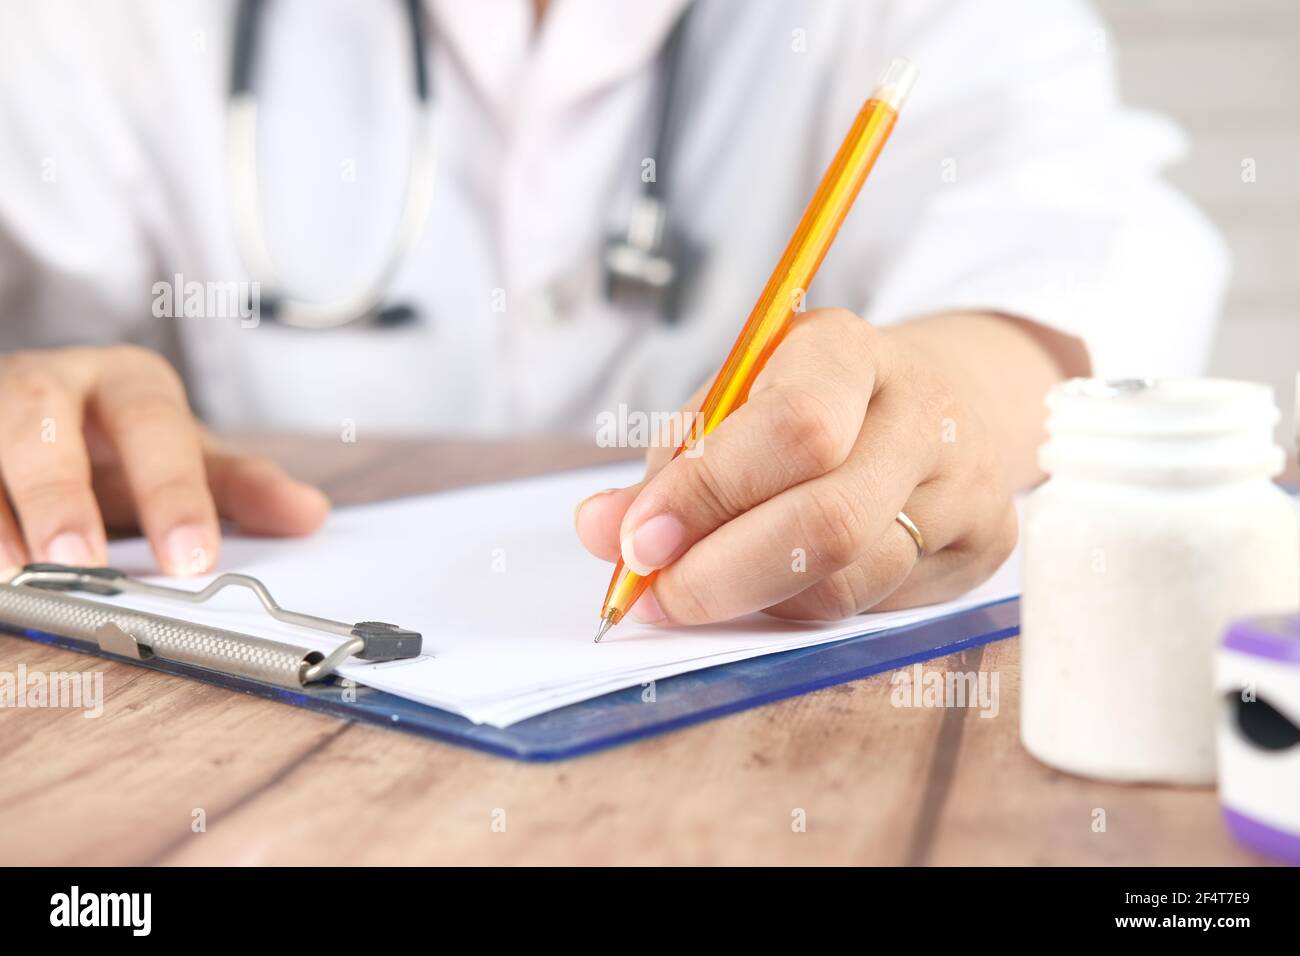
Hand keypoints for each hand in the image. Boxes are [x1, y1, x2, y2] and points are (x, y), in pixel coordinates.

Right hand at [0, 345, 329, 574]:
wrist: (37, 407)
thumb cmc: (118, 439)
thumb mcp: (183, 456)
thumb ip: (239, 487)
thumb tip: (309, 514)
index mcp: (126, 381)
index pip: (154, 425)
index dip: (172, 492)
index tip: (191, 558)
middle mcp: (48, 383)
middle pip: (41, 423)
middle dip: (59, 495)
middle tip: (81, 564)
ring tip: (15, 575)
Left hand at [575, 309, 1017, 623]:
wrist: (944, 401)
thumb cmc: (811, 399)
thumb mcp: (737, 400)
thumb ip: (671, 464)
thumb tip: (599, 530)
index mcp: (849, 351)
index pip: (794, 427)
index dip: (708, 493)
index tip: (636, 540)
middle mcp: (924, 413)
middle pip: (829, 520)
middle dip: (724, 573)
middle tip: (658, 597)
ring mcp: (967, 487)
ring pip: (851, 580)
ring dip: (757, 599)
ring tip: (706, 587)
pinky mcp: (985, 549)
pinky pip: (876, 607)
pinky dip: (804, 609)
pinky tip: (774, 586)